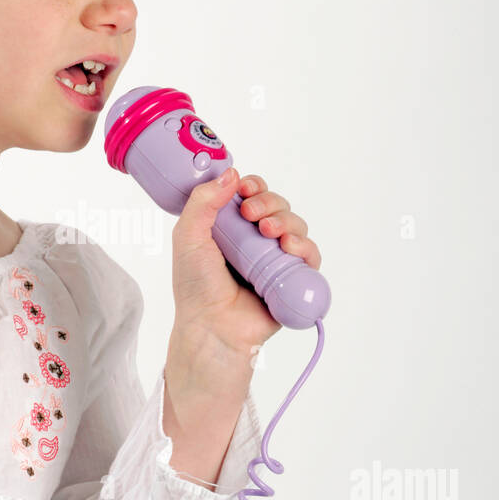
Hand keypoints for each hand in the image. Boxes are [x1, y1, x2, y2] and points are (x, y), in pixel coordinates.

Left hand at [170, 168, 321, 359]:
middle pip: (277, 205)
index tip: (245, 189)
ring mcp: (275, 259)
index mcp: (231, 226)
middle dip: (269, 203)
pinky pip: (310, 255)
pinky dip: (305, 247)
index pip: (252, 194)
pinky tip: (289, 249)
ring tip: (270, 234)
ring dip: (286, 221)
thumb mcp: (188, 237)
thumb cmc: (196, 286)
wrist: (212, 326)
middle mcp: (256, 240)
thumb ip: (202, 201)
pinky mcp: (292, 278)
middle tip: (252, 216)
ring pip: (296, 225)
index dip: (253, 187)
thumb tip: (231, 173)